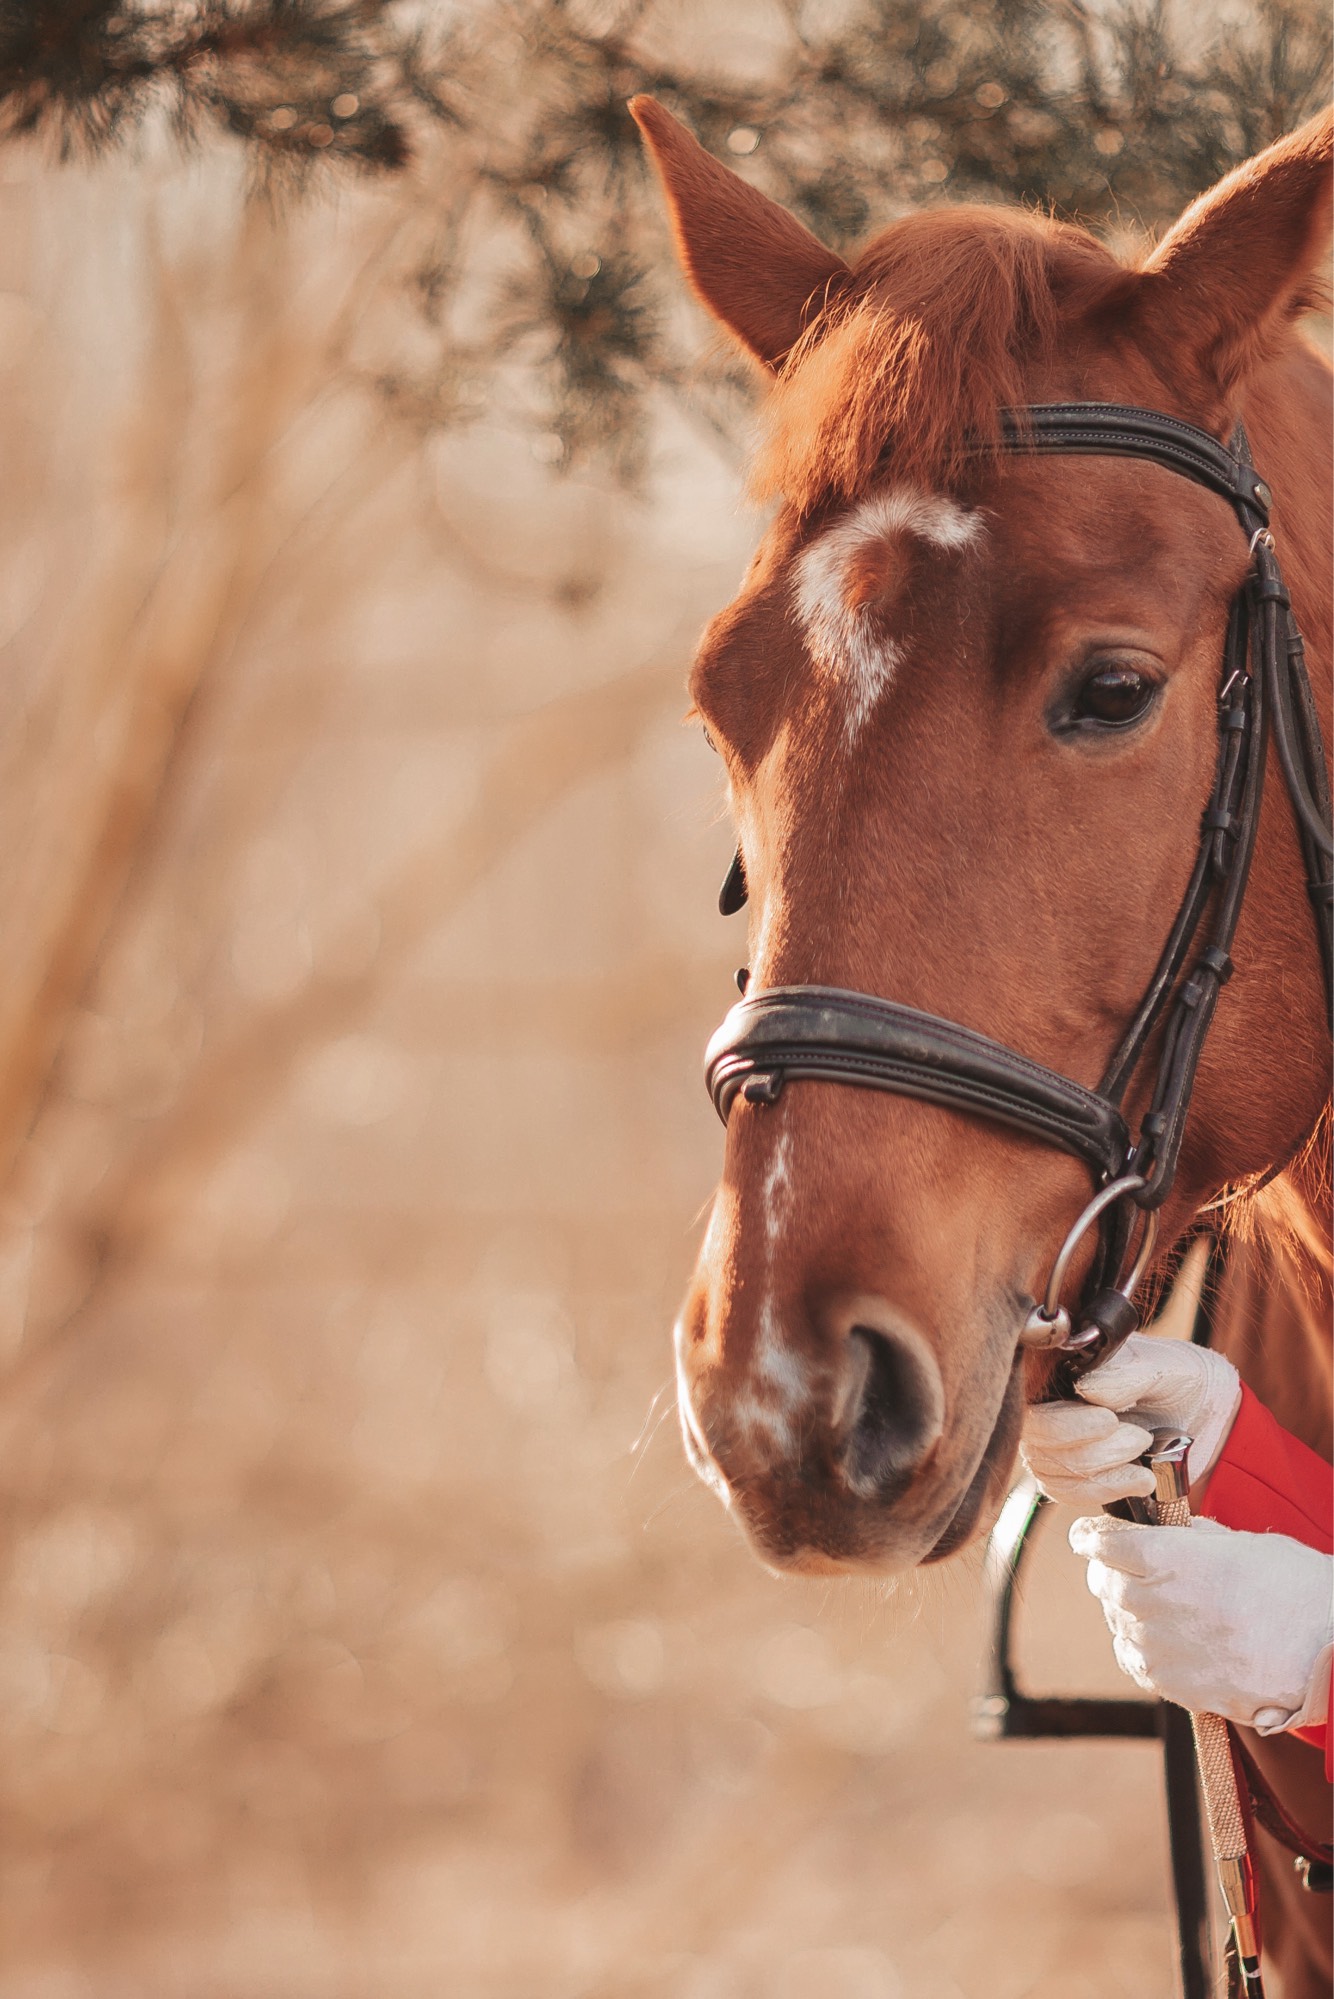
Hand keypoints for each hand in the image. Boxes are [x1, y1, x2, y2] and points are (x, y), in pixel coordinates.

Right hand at [1020, 1331, 1241, 1506]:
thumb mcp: (1164, 1366)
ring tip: (1144, 1453)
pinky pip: (1064, 1490)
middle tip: (1140, 1437)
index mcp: (1060, 1362)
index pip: (1027, 1396)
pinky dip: (1104, 1490)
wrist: (1206, 1416)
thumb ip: (1127, 1371)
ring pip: (1048, 1469)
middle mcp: (1045, 1398)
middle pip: (1034, 1438)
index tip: (1108, 1421)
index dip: (1059, 1420)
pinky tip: (1140, 1479)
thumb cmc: (1180, 1378)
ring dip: (1102, 1472)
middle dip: (1090, 1449)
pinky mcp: (1069, 1469)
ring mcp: (1053, 1436)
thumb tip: (1087, 1388)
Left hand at [1069, 1513, 1333, 1730]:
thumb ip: (1192, 1538)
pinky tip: (1158, 1640)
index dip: (1091, 1535)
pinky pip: (1138, 1665)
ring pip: (1119, 1625)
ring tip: (1152, 1606)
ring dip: (1125, 1612)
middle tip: (1120, 1567)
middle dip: (1108, 1571)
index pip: (1105, 1543)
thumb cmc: (1298, 1587)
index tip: (1086, 1535)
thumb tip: (1162, 1530)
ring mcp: (1171, 1651)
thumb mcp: (1243, 1544)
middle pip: (1105, 1584)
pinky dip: (1139, 1650)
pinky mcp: (1184, 1690)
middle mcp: (1164, 1604)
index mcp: (1177, 1558)